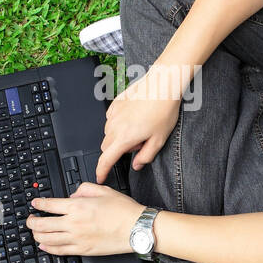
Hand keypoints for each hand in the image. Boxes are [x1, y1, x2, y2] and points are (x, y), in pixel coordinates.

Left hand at [26, 182, 145, 256]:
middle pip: (42, 224)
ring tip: (35, 232)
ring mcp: (77, 238)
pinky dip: (48, 248)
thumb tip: (73, 194)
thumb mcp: (103, 190)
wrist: (136, 228)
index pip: (49, 205)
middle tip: (29, 219)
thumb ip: (84, 188)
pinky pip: (59, 251)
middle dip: (31, 221)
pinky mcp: (83, 250)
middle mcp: (74, 223)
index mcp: (78, 206)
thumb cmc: (124, 210)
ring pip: (47, 239)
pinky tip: (44, 245)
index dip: (38, 204)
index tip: (35, 204)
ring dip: (37, 235)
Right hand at [94, 63, 185, 182]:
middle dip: (117, 151)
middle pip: (106, 147)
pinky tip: (134, 118)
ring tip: (139, 128)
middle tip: (138, 144)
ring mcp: (113, 114)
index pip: (106, 160)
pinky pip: (110, 119)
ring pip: (108, 133)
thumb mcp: (159, 139)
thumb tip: (137, 164)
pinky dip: (118, 124)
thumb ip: (146, 156)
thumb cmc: (163, 109)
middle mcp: (115, 126)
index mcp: (125, 138)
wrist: (162, 86)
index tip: (99, 177)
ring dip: (118, 137)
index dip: (101, 171)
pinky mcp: (115, 104)